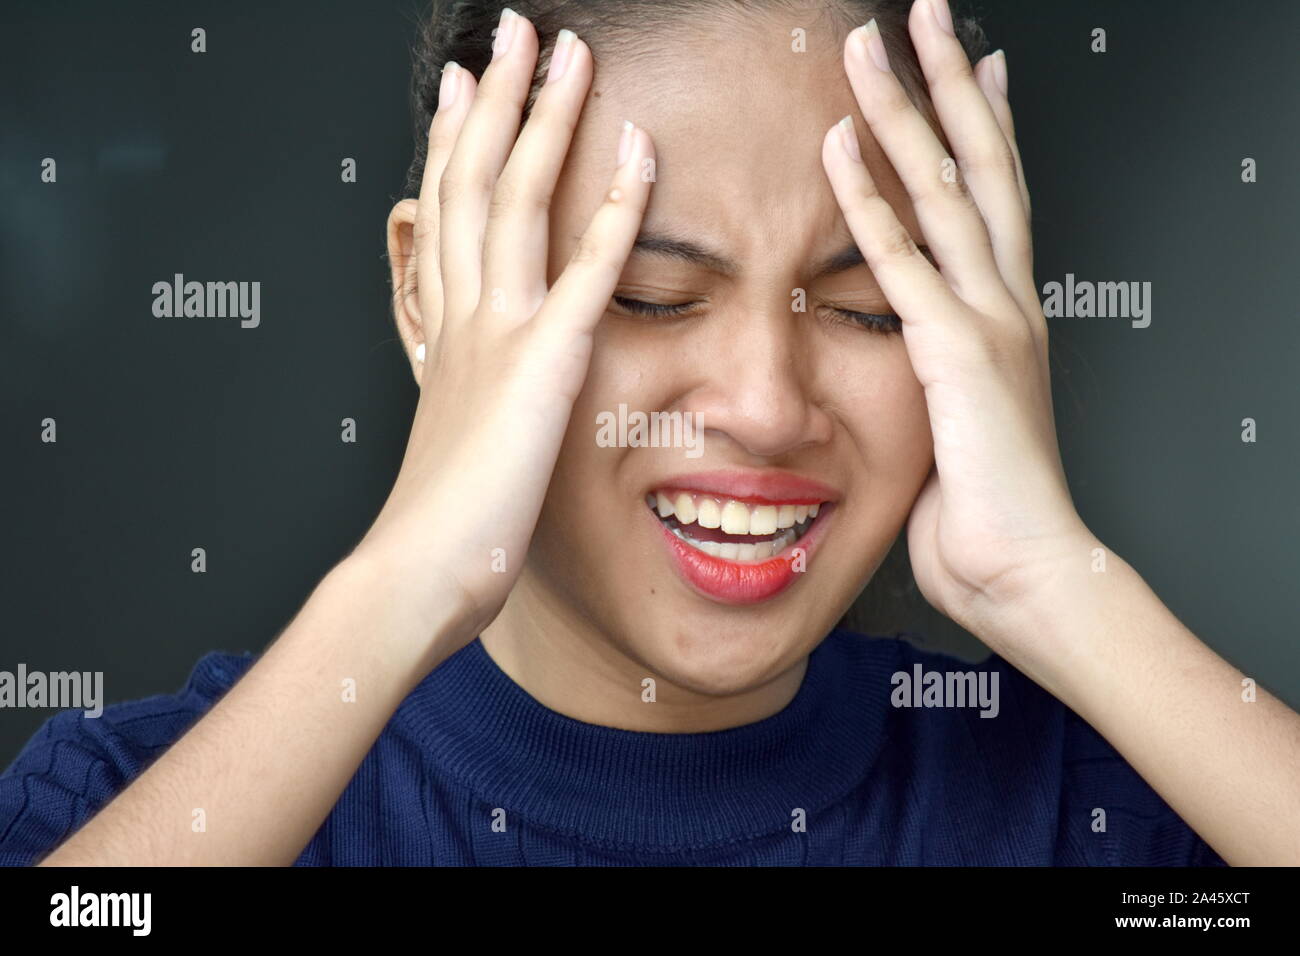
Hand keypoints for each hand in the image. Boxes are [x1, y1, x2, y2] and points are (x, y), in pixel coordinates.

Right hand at [363, 12, 654, 648]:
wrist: (416, 573)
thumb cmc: (439, 526)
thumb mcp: (446, 435)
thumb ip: (456, 387)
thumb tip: (458, 369)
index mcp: (443, 332)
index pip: (446, 214)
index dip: (454, 146)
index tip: (462, 92)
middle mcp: (463, 316)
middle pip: (473, 182)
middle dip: (493, 101)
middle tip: (509, 35)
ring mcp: (499, 333)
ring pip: (515, 200)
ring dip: (542, 119)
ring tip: (562, 51)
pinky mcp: (542, 365)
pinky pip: (586, 271)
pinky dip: (613, 208)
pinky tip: (638, 152)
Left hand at [820, 1, 1088, 652]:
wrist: (1025, 569)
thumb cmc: (987, 513)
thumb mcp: (955, 425)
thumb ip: (934, 378)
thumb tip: (913, 367)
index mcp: (1005, 316)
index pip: (995, 199)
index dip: (984, 128)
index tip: (975, 67)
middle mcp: (1005, 302)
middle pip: (980, 166)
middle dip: (950, 83)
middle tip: (926, 14)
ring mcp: (987, 320)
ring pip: (943, 190)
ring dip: (905, 111)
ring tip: (870, 48)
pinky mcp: (957, 353)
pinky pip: (903, 261)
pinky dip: (870, 201)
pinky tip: (840, 146)